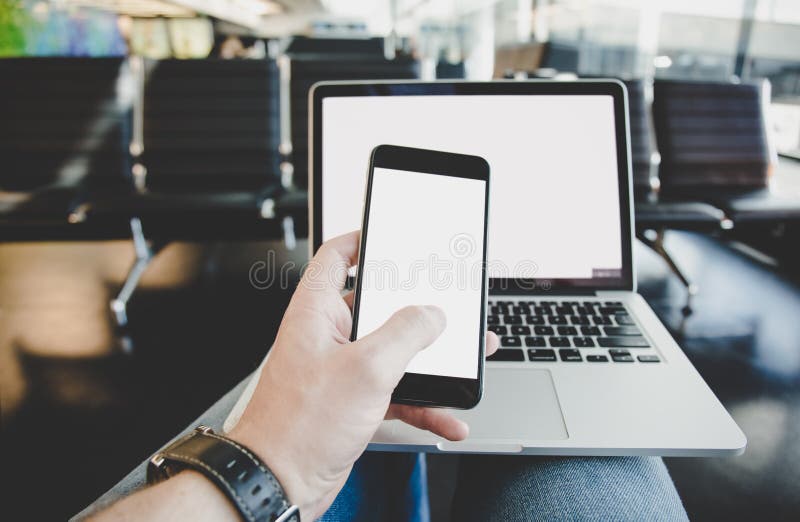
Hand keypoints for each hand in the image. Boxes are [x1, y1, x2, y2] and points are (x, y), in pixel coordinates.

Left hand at [230, 231, 497, 519]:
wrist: (280, 483)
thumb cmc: (299, 427)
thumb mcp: (365, 369)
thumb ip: (405, 334)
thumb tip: (431, 315)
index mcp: (318, 312)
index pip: (336, 258)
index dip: (363, 241)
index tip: (391, 236)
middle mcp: (328, 336)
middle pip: (378, 307)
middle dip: (417, 309)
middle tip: (446, 304)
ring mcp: (341, 370)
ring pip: (394, 353)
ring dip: (429, 361)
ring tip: (462, 360)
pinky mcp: (353, 403)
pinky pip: (396, 394)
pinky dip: (423, 403)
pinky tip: (447, 416)